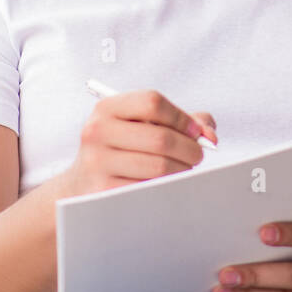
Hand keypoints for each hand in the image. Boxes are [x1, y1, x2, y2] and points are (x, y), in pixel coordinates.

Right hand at [58, 88, 217, 197]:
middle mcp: (97, 130)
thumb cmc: (122, 149)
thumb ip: (181, 121)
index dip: (181, 117)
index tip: (196, 131)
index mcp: (107, 107)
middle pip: (161, 137)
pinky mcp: (102, 190)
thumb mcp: (141, 125)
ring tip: (184, 169)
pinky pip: (148, 188)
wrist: (82, 183)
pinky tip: (166, 184)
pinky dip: (165, 186)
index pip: (152, 102)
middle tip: (198, 155)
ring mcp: (97, 161)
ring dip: (181, 169)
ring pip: (159, 165)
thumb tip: (209, 133)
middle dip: (189, 148)